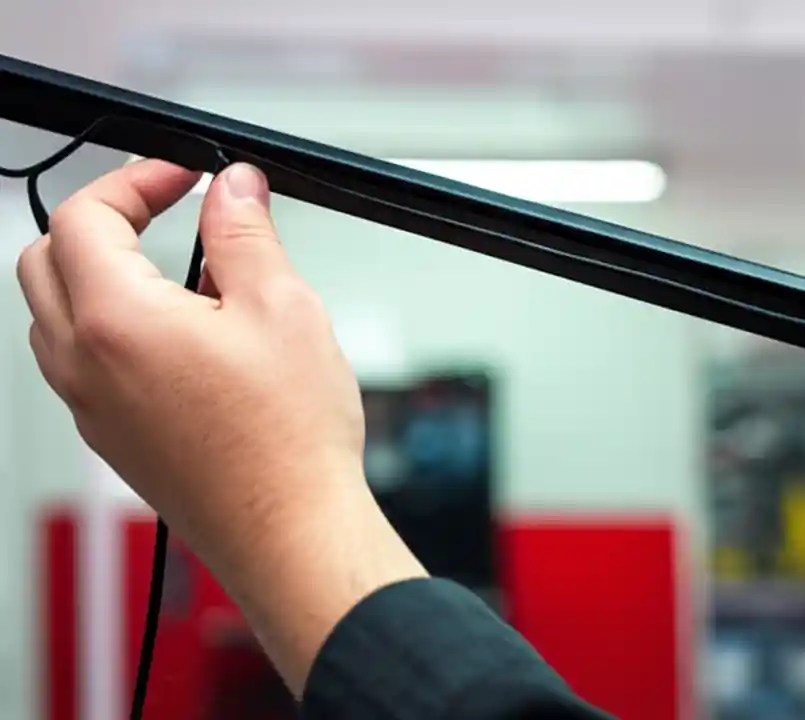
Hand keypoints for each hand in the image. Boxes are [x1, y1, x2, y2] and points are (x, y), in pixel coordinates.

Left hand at [16, 160, 424, 692]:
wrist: (289, 530)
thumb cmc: (288, 439)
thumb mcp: (283, 307)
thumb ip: (245, 233)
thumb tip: (233, 188)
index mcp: (116, 321)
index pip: (86, 216)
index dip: (135, 179)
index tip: (182, 175)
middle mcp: (84, 364)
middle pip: (47, 259)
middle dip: (103, 220)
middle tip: (167, 208)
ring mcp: (90, 407)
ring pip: (56, 314)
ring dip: (100, 274)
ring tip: (183, 274)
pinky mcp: (111, 437)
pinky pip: (82, 362)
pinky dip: (112, 327)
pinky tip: (184, 335)